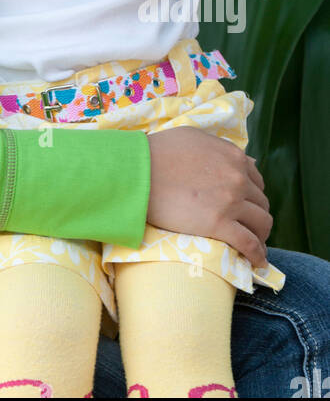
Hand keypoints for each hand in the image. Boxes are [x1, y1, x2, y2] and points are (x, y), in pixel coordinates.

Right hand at [147, 130, 270, 267]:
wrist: (137, 172)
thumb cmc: (159, 151)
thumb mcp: (195, 137)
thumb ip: (221, 148)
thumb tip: (242, 160)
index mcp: (233, 157)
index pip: (256, 181)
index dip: (253, 195)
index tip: (246, 205)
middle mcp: (238, 178)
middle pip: (261, 203)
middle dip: (257, 215)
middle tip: (248, 227)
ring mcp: (231, 202)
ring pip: (262, 224)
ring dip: (261, 236)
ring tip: (255, 246)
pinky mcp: (219, 225)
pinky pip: (249, 244)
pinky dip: (257, 255)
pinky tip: (257, 262)